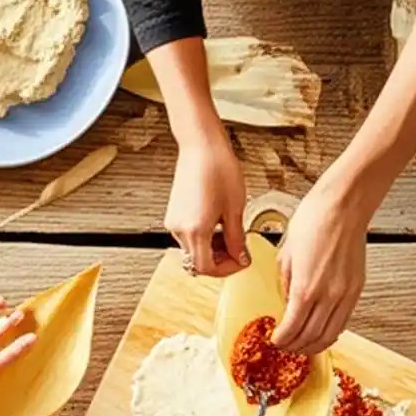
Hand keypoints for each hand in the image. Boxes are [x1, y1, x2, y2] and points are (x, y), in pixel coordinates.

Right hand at [166, 128, 248, 276]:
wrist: (201, 146)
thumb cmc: (218, 168)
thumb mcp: (235, 208)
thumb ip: (237, 239)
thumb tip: (240, 257)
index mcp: (195, 230)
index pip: (206, 267)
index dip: (227, 269)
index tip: (241, 262)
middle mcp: (179, 229)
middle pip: (198, 262)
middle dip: (220, 261)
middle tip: (238, 250)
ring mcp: (174, 222)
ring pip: (193, 250)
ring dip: (212, 250)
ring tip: (230, 233)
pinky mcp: (173, 214)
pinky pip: (188, 237)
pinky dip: (203, 238)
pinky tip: (217, 224)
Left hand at [272, 183, 368, 354]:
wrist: (344, 205)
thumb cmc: (314, 220)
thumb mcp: (286, 253)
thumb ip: (285, 282)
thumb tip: (285, 302)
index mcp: (305, 288)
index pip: (291, 330)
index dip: (281, 340)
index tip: (274, 340)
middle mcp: (328, 296)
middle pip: (311, 338)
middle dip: (295, 347)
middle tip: (285, 345)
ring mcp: (345, 294)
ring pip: (330, 335)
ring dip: (313, 345)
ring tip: (302, 344)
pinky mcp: (356, 289)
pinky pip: (344, 321)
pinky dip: (331, 332)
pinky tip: (321, 330)